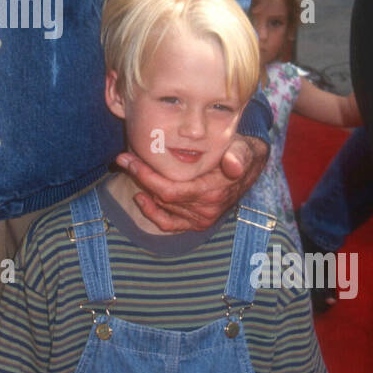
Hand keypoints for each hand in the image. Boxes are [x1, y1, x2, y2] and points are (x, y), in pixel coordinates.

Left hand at [117, 135, 267, 231]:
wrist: (249, 167)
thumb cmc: (241, 153)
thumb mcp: (243, 149)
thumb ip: (239, 155)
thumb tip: (233, 164)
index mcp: (212, 192)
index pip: (170, 190)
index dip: (146, 176)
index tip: (128, 159)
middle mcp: (205, 210)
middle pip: (161, 198)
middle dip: (139, 177)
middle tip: (123, 159)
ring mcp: (200, 219)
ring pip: (161, 207)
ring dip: (144, 188)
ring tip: (130, 168)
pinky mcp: (195, 223)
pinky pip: (168, 224)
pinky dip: (152, 212)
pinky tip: (140, 197)